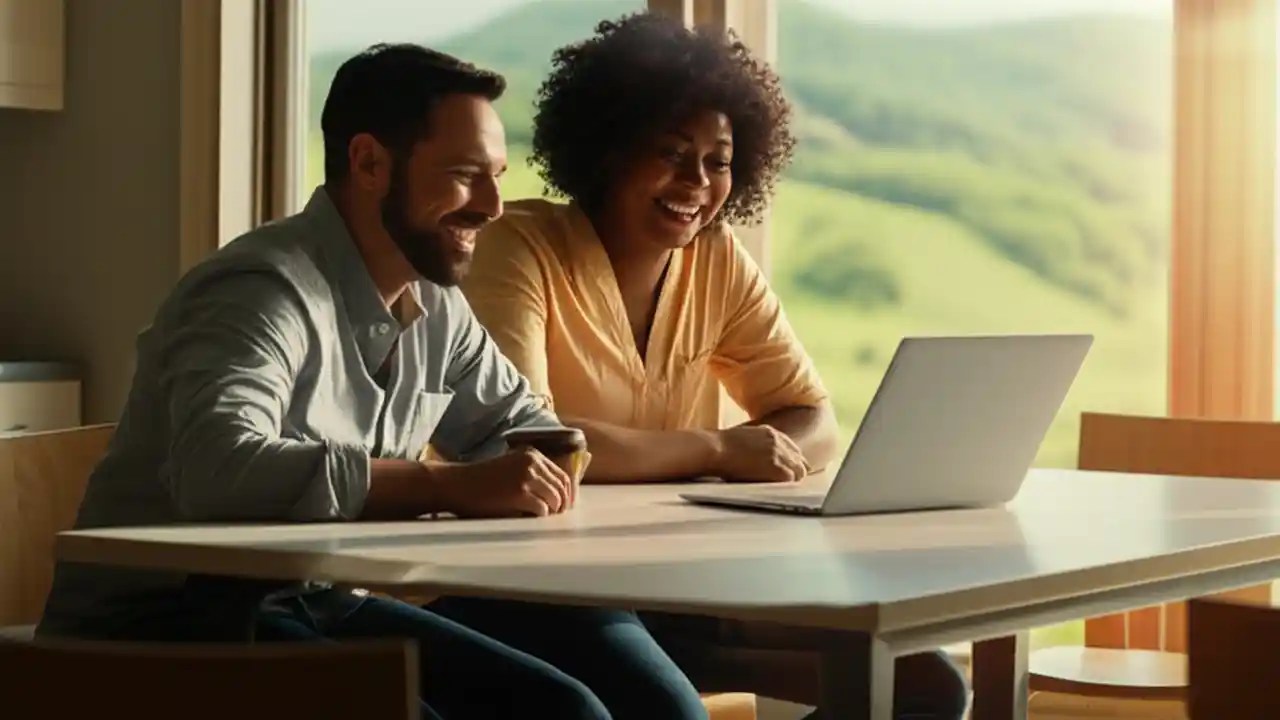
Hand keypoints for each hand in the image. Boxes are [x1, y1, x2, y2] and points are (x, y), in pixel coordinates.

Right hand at [429, 447, 573, 517]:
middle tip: (558, 517)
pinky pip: (542, 510)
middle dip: (562, 504)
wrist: (458, 484)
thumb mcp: (510, 467)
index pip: (562, 475)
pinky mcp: (520, 494)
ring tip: (542, 519)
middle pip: (562, 488)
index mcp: (532, 454)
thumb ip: (532, 474)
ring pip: (554, 499)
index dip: (567, 493)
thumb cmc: (481, 480)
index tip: (565, 506)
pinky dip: (539, 517)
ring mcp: (527, 477)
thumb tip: (556, 494)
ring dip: (551, 512)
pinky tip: (530, 519)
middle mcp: (532, 462)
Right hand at [711, 425, 809, 482]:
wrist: (715, 449)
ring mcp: (780, 455)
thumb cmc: (718, 448)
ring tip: (782, 491)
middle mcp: (778, 442)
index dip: (791, 462)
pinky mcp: (778, 469)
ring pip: (799, 472)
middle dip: (795, 472)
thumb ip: (754, 445)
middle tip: (788, 485)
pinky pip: (791, 480)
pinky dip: (786, 487)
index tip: (789, 471)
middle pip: (799, 461)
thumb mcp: (741, 439)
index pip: (792, 449)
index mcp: (770, 433)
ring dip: (791, 481)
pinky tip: (778, 492)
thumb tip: (752, 457)